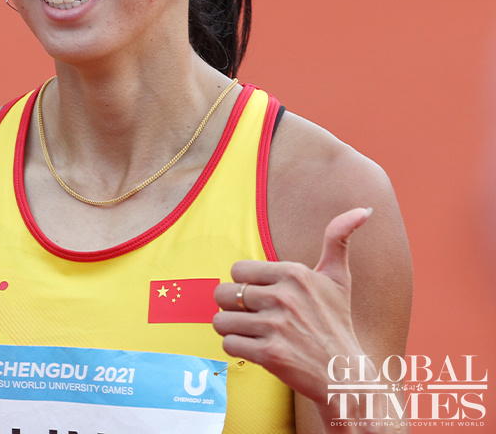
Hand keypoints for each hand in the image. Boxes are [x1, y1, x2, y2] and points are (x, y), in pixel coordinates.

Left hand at [212, 207, 371, 402]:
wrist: (344, 374)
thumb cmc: (335, 322)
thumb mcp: (337, 278)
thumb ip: (338, 240)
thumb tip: (363, 209)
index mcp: (295, 274)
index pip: (237, 270)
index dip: (245, 285)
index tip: (263, 296)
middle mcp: (285, 297)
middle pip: (223, 293)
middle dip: (232, 307)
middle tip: (254, 317)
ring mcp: (277, 327)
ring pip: (220, 320)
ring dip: (231, 329)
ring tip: (254, 333)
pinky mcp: (270, 354)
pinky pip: (228, 344)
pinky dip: (237, 349)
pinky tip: (257, 349)